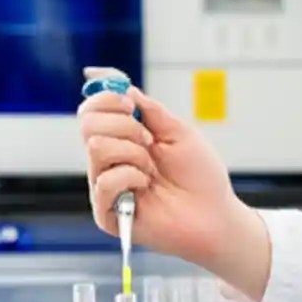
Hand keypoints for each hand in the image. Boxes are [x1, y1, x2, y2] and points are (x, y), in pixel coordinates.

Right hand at [78, 68, 271, 299]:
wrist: (213, 215)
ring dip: (133, 153)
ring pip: (96, 147)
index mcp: (123, 138)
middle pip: (87, 122)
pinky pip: (104, 181)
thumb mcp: (178, 132)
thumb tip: (123, 86)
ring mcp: (105, 185)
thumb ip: (149, 110)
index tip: (132, 105)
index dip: (107, 98)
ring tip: (151, 170)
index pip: (93, 109)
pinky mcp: (106, 212)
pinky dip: (131, 178)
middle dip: (123, 124)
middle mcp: (109, 159)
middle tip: (148, 140)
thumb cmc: (200, 177)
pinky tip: (145, 189)